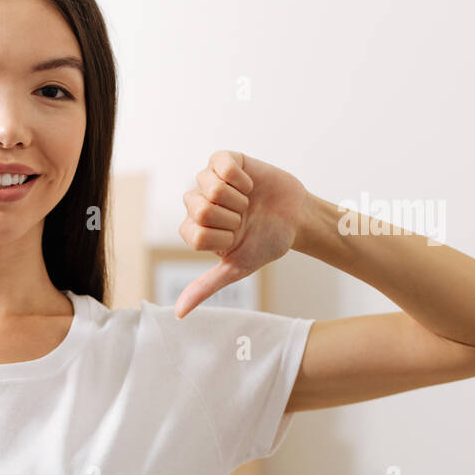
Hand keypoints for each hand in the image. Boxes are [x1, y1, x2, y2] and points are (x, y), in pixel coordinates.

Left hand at [174, 150, 308, 318]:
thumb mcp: (236, 268)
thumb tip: (179, 313)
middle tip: (244, 219)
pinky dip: (240, 177)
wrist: (296, 219)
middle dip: (231, 218)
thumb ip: (205, 286)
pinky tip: (249, 185)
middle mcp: (197, 204)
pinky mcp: (224, 161)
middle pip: (200, 210)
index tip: (236, 238)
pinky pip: (220, 164)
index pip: (196, 234)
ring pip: (209, 187)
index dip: (223, 237)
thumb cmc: (265, 243)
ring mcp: (209, 181)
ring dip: (237, 198)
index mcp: (195, 230)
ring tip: (247, 202)